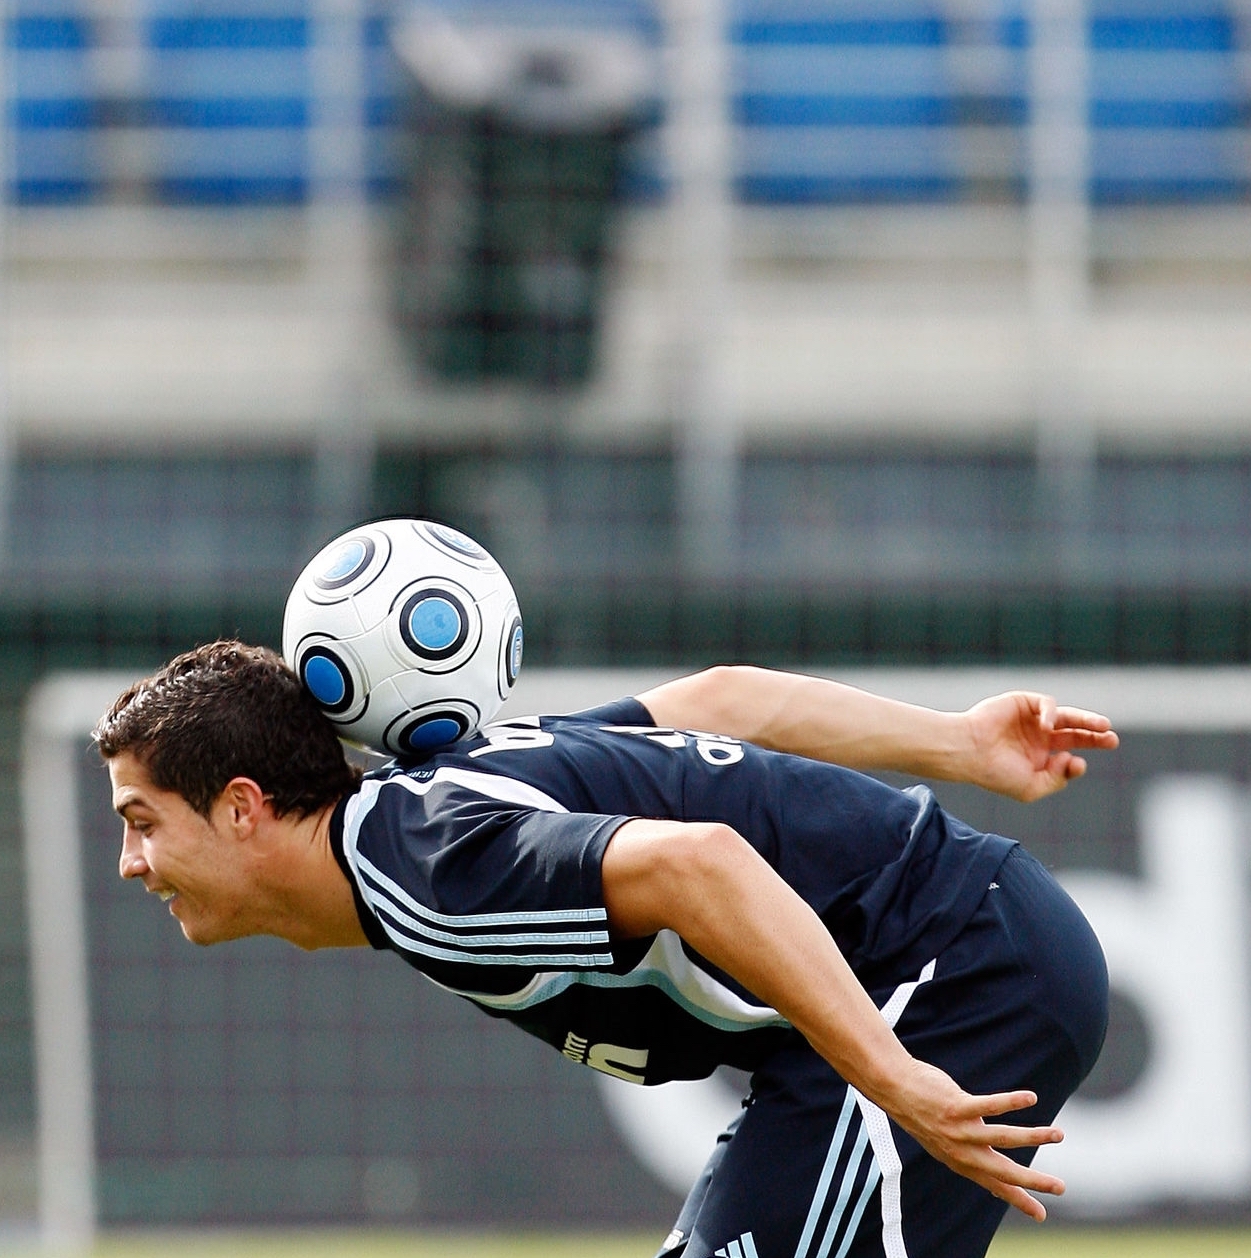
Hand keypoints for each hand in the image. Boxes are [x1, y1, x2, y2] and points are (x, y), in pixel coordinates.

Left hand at [886, 1059, 1065, 1220]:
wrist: (894, 1088)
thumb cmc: (922, 1112)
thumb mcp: (943, 1142)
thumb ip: (967, 1153)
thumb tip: (989, 1164)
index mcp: (960, 1161)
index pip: (994, 1185)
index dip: (1018, 1199)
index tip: (1042, 1215)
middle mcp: (961, 1151)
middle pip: (1003, 1170)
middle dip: (1033, 1181)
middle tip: (1061, 1188)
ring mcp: (959, 1129)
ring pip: (1003, 1138)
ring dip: (1033, 1137)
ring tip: (1058, 1134)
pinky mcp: (956, 1106)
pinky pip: (989, 1106)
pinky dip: (1011, 1102)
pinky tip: (1031, 1098)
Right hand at [963, 691, 1117, 801]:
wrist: (968, 752)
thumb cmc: (995, 773)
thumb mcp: (1030, 788)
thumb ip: (1057, 779)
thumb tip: (1074, 758)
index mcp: (1038, 758)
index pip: (1069, 756)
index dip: (1076, 761)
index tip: (1073, 764)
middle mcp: (1037, 737)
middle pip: (1074, 733)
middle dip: (1095, 736)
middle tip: (1112, 739)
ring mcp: (1030, 719)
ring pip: (1066, 716)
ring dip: (1086, 721)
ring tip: (1103, 726)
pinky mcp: (1022, 703)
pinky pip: (1046, 704)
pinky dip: (1051, 713)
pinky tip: (1047, 726)